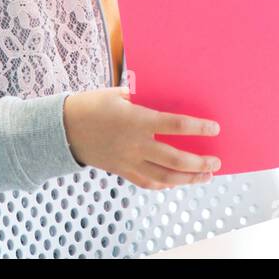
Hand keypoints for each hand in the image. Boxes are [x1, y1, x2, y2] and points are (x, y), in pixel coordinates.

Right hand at [62, 86, 221, 189]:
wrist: (62, 128)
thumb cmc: (91, 105)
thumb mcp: (117, 94)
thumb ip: (142, 98)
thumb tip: (164, 97)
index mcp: (137, 120)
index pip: (175, 125)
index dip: (198, 128)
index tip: (214, 129)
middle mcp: (135, 144)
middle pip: (175, 159)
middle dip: (199, 163)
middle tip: (216, 162)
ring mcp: (128, 161)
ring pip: (164, 177)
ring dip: (188, 179)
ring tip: (205, 176)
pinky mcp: (121, 171)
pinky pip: (147, 182)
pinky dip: (165, 184)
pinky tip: (177, 182)